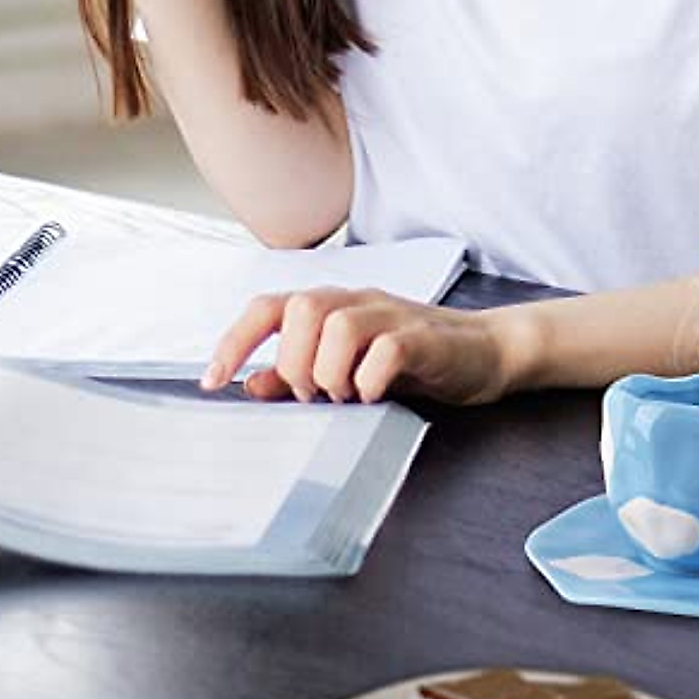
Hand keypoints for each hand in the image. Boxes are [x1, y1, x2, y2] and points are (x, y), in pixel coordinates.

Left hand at [201, 290, 511, 405]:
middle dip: (295, 362)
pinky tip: (374, 396)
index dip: (235, 341)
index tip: (213, 380)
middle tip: (315, 396)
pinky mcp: (422, 339)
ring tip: (346, 397)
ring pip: (336, 325)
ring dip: (330, 372)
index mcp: (331, 306)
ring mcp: (391, 316)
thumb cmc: (411, 362)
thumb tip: (249, 385)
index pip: (268, 308)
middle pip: (300, 309)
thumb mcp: (347, 370)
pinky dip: (369, 380)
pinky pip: (384, 351)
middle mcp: (356, 302)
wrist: (485, 352)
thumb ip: (299, 375)